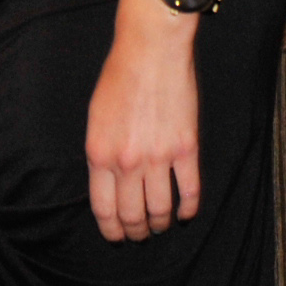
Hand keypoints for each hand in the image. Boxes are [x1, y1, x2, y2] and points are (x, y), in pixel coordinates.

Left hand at [85, 0, 202, 240]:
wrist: (151, 48)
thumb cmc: (119, 76)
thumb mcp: (95, 117)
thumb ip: (101, 153)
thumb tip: (108, 185)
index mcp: (99, 153)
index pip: (104, 209)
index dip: (111, 230)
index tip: (117, 237)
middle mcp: (127, 161)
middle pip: (133, 215)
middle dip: (136, 231)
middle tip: (140, 234)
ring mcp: (159, 156)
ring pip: (161, 209)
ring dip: (161, 223)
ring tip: (161, 225)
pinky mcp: (187, 148)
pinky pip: (190, 191)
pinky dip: (189, 208)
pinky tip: (187, 214)